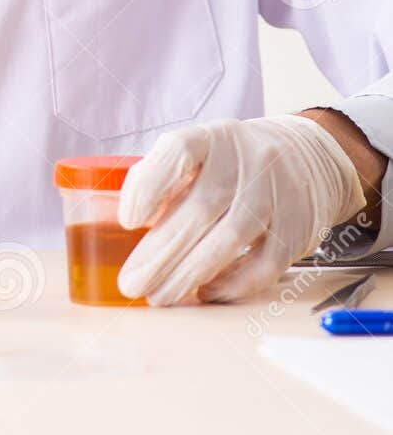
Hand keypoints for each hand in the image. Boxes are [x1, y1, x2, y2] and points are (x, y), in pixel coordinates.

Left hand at [117, 115, 366, 305]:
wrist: (305, 156)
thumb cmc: (231, 162)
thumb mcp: (197, 153)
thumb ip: (161, 177)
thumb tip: (132, 220)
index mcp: (212, 138)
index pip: (179, 150)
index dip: (151, 186)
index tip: (129, 222)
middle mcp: (246, 160)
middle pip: (200, 207)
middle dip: (161, 252)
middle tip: (133, 283)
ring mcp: (276, 193)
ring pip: (229, 239)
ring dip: (188, 274)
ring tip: (159, 296)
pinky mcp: (297, 228)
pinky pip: (264, 264)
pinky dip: (232, 284)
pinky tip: (206, 291)